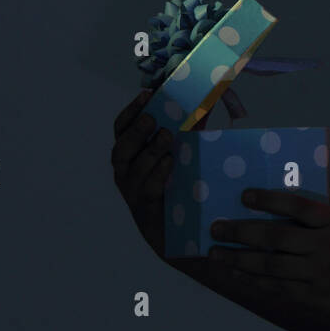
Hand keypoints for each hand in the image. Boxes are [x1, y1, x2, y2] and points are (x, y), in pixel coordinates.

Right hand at [111, 88, 208, 257]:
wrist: (188, 235)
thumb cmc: (186, 188)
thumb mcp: (187, 154)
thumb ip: (191, 130)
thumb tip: (208, 100)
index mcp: (131, 156)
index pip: (121, 129)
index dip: (131, 111)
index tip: (146, 95)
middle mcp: (126, 174)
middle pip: (121, 149)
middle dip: (136, 131)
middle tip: (153, 118)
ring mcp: (133, 194)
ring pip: (132, 170)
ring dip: (149, 151)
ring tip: (166, 136)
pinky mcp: (146, 213)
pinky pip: (147, 190)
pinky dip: (157, 174)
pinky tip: (170, 162)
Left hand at [180, 189, 329, 330]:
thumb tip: (308, 200)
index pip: (297, 206)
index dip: (268, 200)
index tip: (244, 196)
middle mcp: (325, 246)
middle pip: (274, 237)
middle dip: (240, 232)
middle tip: (216, 227)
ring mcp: (319, 274)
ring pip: (270, 265)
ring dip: (239, 259)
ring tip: (216, 254)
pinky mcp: (316, 298)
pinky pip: (278, 288)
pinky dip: (256, 281)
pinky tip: (239, 275)